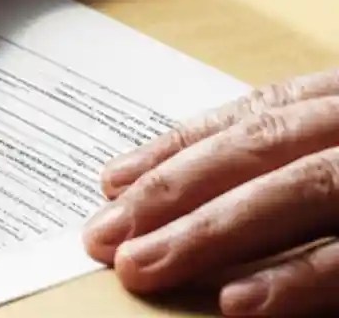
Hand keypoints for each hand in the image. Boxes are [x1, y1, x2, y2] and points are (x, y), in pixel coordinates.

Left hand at [83, 71, 338, 315]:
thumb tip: (175, 201)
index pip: (251, 118)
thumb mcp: (337, 155)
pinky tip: (233, 300)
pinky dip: (293, 276)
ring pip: (295, 192)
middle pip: (256, 149)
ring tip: (140, 267)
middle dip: (171, 191)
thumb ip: (279, 167)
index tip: (109, 182)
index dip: (176, 149)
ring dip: (209, 232)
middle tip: (102, 236)